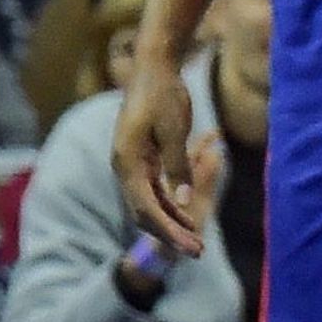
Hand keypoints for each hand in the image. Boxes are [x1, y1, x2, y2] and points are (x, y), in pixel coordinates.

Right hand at [113, 57, 220, 253]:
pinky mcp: (141, 159)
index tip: (191, 246)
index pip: (146, 207)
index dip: (170, 229)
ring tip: (195, 240)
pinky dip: (169, 205)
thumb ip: (177, 165)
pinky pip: (152, 190)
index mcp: (127, 161)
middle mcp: (124, 166)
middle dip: (170, 233)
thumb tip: (181, 198)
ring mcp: (131, 163)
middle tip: (197, 252)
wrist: (154, 70)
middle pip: (144, 211)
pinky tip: (187, 217)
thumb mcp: (174, 130)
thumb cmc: (164, 96)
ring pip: (148, 203)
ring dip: (171, 222)